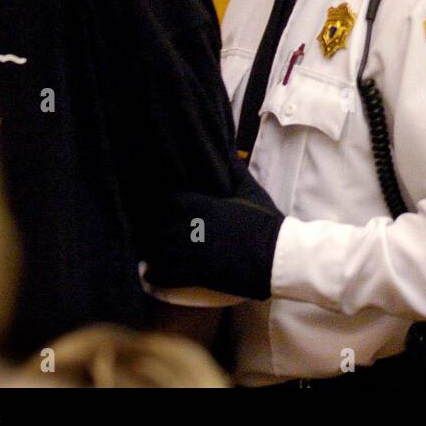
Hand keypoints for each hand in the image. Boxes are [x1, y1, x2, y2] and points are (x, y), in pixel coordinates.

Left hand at [145, 180, 282, 300]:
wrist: (279, 257)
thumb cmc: (267, 223)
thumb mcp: (251, 193)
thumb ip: (235, 171)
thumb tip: (228, 150)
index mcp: (206, 207)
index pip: (169, 201)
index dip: (161, 203)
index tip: (158, 204)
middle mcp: (195, 229)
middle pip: (158, 227)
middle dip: (151, 227)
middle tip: (146, 228)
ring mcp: (195, 254)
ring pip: (158, 251)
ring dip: (150, 250)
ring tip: (147, 249)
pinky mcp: (198, 275)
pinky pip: (166, 275)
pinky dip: (155, 274)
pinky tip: (151, 272)